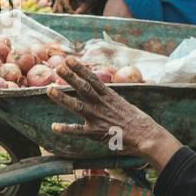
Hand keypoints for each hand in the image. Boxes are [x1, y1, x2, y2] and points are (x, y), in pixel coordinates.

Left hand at [45, 58, 180, 167]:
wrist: (146, 135)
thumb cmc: (137, 121)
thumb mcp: (123, 103)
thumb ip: (109, 98)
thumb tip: (102, 91)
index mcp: (109, 95)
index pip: (93, 78)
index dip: (80, 68)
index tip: (70, 59)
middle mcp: (102, 104)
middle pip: (83, 87)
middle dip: (70, 77)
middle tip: (58, 67)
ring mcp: (98, 118)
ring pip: (77, 105)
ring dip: (62, 98)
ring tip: (49, 90)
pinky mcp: (96, 132)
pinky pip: (78, 131)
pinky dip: (66, 129)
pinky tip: (54, 126)